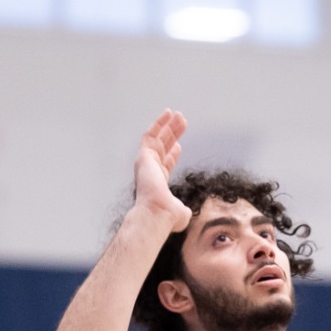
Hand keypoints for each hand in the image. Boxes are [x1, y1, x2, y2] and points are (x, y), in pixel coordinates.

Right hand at [131, 111, 191, 235]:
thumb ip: (183, 210)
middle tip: (182, 123)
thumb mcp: (181, 213)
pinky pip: (150, 134)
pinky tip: (168, 114)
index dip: (172, 155)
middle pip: (162, 148)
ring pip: (157, 138)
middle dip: (172, 135)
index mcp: (157, 184)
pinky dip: (159, 123)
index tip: (179, 145)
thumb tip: (186, 213)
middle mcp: (150, 172)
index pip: (164, 165)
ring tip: (179, 115)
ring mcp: (146, 163)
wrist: (158, 212)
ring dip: (168, 126)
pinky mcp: (144, 155)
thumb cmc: (168, 217)